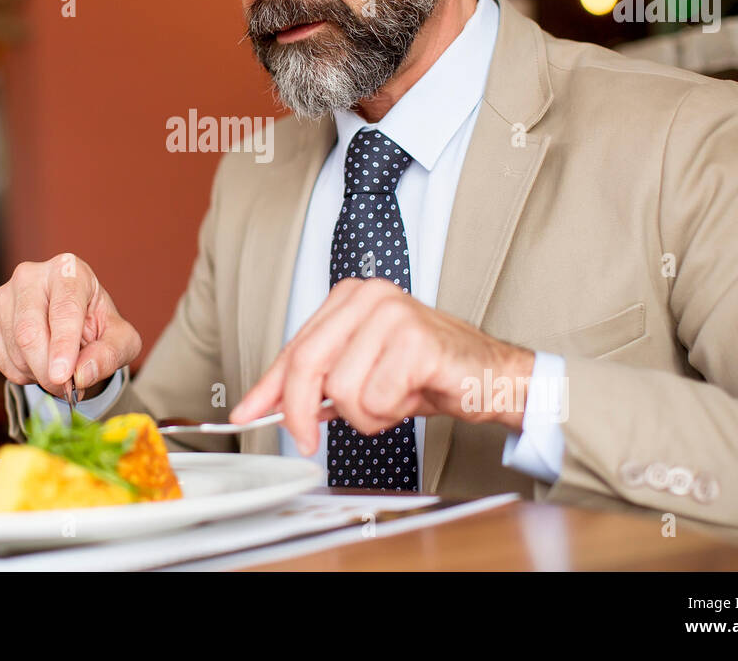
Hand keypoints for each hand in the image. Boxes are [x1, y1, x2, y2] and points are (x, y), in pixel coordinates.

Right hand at [0, 253, 141, 397]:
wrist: (73, 325)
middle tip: (65, 388)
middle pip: (29, 331)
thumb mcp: (121, 339)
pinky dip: (20, 373)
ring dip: (36, 373)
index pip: (64, 309)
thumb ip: (110, 354)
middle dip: (47, 369)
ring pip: (13, 347)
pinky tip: (37, 365)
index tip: (63, 376)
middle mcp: (31, 276)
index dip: (63, 345)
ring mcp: (4, 295)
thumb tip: (82, 374)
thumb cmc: (98, 326)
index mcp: (68, 271)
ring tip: (57, 368)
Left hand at [229, 278, 536, 454]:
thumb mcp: (364, 373)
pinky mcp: (415, 340)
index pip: (295, 347)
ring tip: (394, 398)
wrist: (490, 377)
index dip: (267, 388)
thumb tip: (274, 406)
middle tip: (307, 440)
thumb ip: (321, 384)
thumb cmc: (429, 373)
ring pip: (342, 389)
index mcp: (351, 297)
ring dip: (366, 413)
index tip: (246, 414)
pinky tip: (412, 396)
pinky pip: (376, 398)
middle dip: (301, 412)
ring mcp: (393, 314)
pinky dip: (390, 412)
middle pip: (307, 364)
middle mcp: (369, 297)